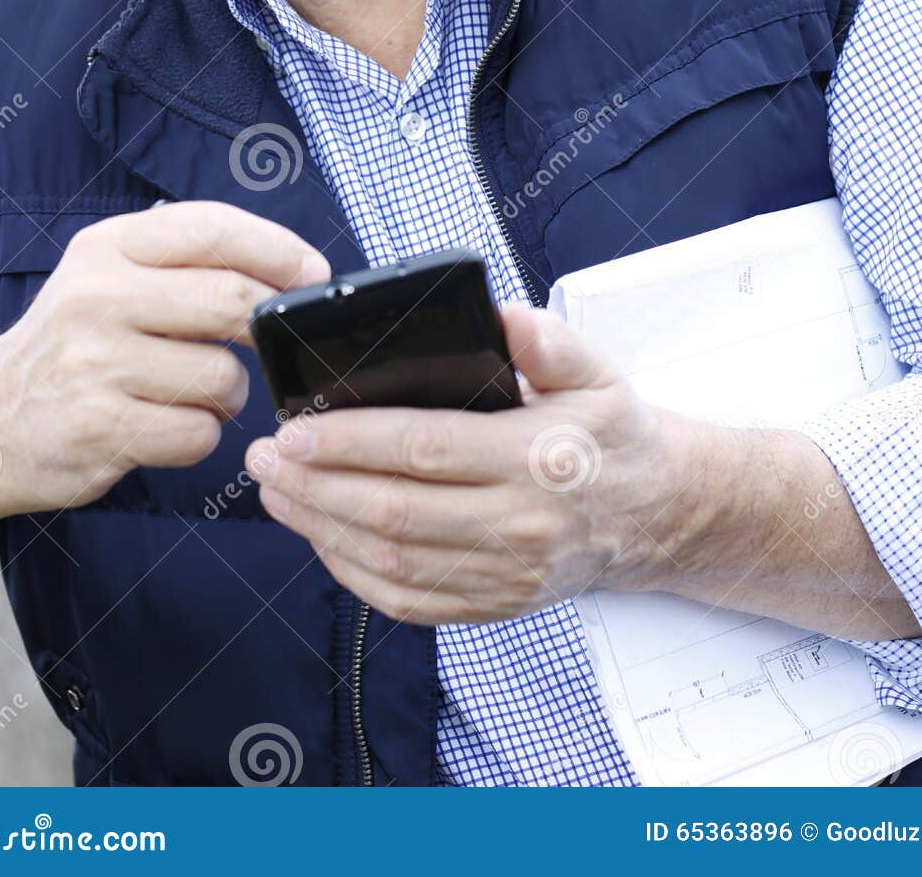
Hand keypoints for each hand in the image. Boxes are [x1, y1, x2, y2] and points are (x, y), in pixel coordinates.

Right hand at [0, 201, 329, 516]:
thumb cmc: (74, 345)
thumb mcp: (111, 277)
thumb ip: (187, 266)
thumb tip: (295, 272)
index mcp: (107, 248)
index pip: (212, 229)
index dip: (278, 249)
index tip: (313, 273)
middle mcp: (96, 297)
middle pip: (230, 300)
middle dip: (268, 326)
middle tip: (274, 342)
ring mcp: (94, 365)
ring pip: (223, 378)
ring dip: (229, 394)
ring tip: (194, 393)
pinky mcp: (99, 429)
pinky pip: (198, 435)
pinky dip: (199, 436)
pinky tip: (166, 427)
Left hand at [244, 303, 703, 623]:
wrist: (657, 514)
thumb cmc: (609, 432)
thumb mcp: (595, 369)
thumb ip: (547, 340)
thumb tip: (501, 316)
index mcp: (539, 457)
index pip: (425, 450)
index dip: (350, 441)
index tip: (294, 427)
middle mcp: (521, 525)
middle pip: (394, 512)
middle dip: (314, 485)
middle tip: (264, 456)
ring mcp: (507, 575)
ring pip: (391, 562)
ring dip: (319, 528)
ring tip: (276, 490)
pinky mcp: (494, 606)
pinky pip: (407, 601)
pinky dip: (351, 572)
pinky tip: (320, 534)